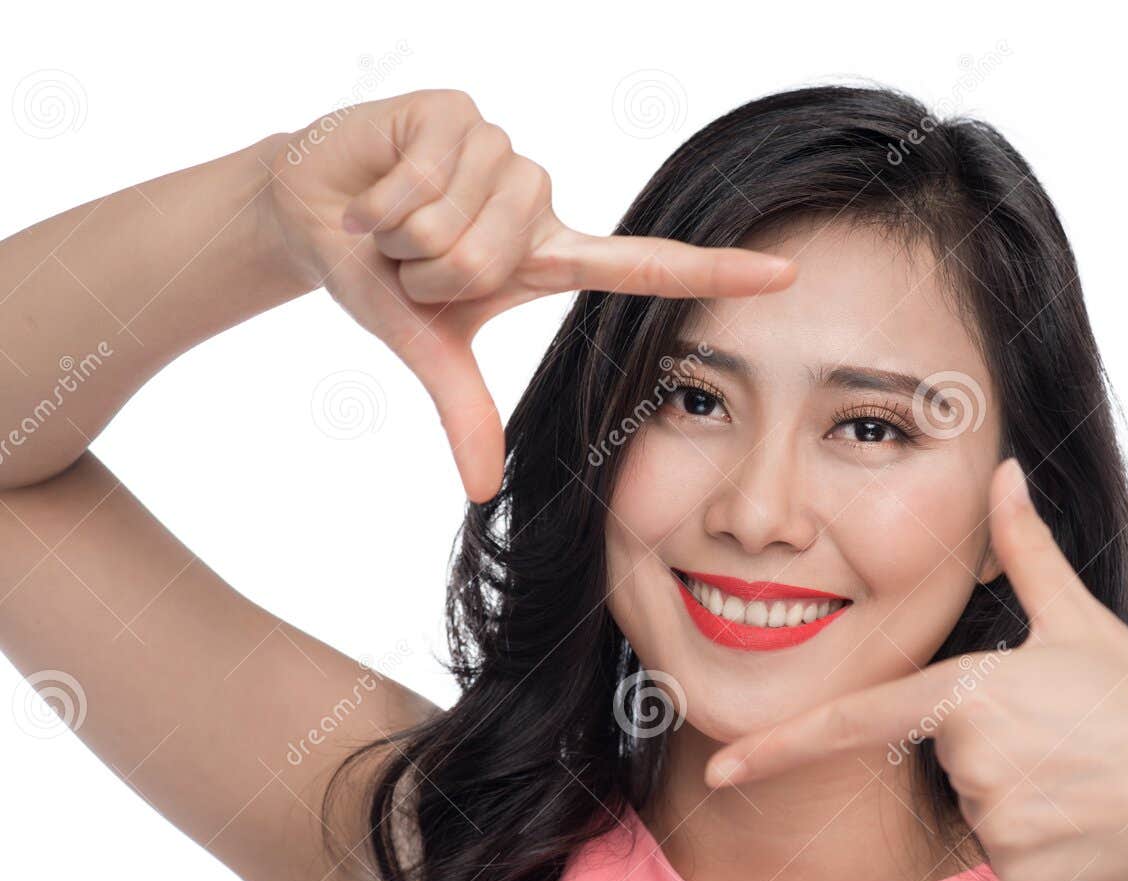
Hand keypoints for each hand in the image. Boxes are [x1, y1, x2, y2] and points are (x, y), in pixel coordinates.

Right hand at [263, 89, 795, 501]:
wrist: (312, 213)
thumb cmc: (383, 276)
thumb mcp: (427, 345)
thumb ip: (463, 410)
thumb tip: (483, 491)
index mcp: (552, 257)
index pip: (648, 266)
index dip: (716, 273)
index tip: (786, 275)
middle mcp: (541, 201)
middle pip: (498, 258)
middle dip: (432, 272)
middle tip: (410, 259)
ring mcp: (505, 152)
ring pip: (460, 223)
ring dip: (404, 236)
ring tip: (394, 223)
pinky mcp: (462, 113)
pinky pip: (422, 184)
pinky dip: (381, 203)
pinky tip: (376, 191)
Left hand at [706, 458, 1127, 880]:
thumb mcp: (1082, 623)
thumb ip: (1025, 551)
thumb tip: (1002, 471)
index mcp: (970, 692)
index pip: (853, 721)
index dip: (778, 747)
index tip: (720, 769)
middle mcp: (969, 758)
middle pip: (945, 757)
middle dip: (994, 749)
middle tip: (1069, 741)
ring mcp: (993, 820)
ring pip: (977, 807)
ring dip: (1021, 795)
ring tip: (1088, 777)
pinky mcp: (1019, 872)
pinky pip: (1006, 853)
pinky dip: (1041, 840)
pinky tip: (1091, 820)